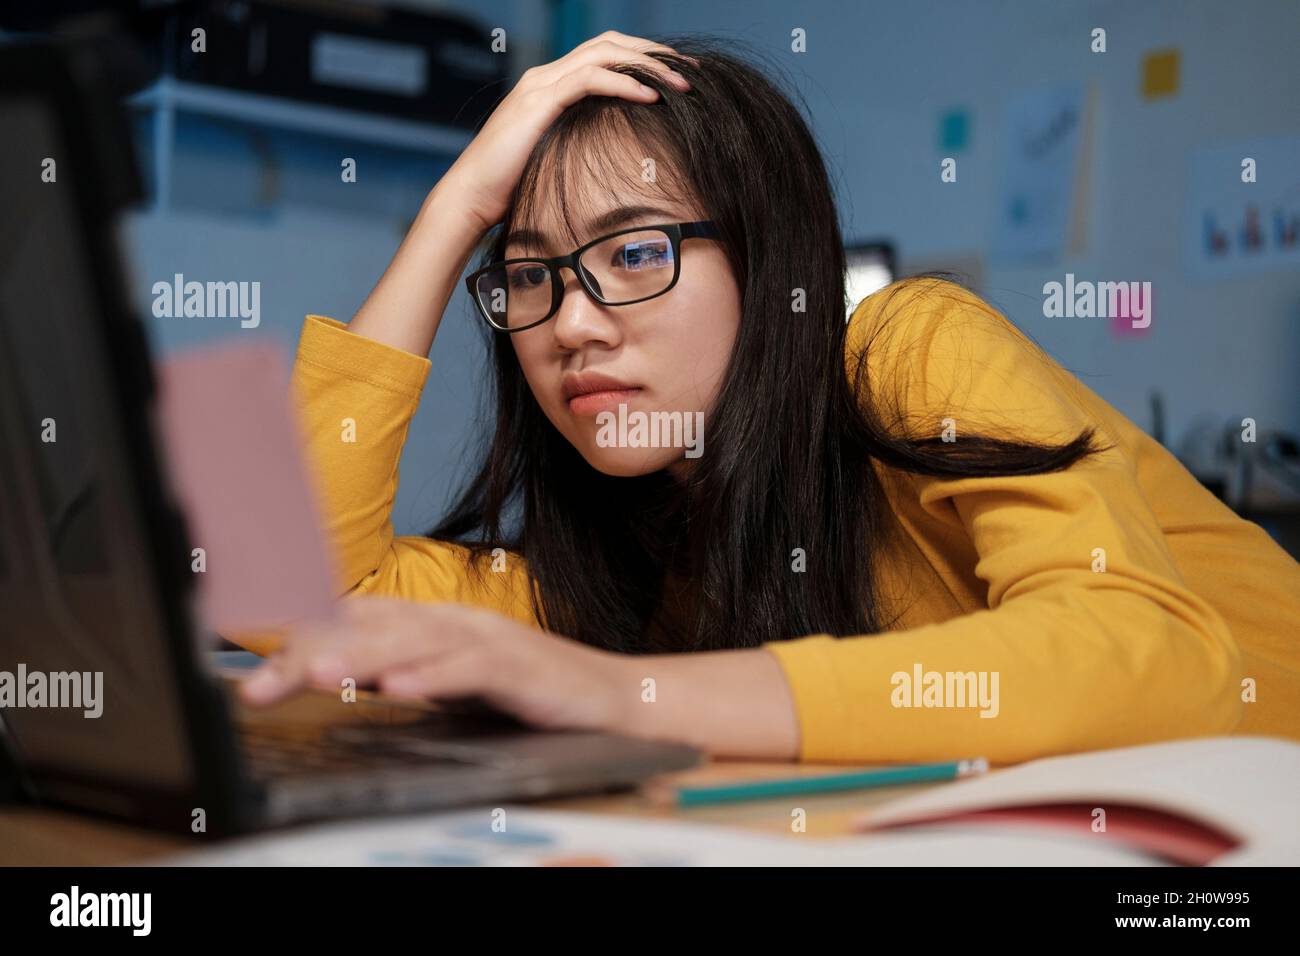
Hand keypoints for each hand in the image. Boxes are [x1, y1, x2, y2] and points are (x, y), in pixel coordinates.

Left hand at [239, 597, 637, 732]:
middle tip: (259, 684)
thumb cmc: (527, 691)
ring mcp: (487, 640)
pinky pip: (470, 670)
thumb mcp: (451, 682)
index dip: (299, 635)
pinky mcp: (519, 667)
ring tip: (312, 674)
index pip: (354, 622)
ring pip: (413, 642)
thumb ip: (400, 671)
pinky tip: (398, 687)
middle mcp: (452, 622)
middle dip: (311, 653)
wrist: (613, 697)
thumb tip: (333, 671)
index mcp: (431, 624)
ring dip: (359, 656)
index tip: (247, 659)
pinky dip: (433, 676)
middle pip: (371, 629)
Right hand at [438, 31, 696, 233]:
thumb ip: (578, 146)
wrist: (470, 198)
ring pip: (603, 54)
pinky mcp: (538, 102)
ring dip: (647, 65)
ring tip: (679, 83)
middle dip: (653, 53)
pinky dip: (623, 82)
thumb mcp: (554, 159)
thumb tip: (612, 159)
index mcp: (549, 87)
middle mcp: (545, 77)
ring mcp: (540, 85)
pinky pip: (589, 79)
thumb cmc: (510, 189)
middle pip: (610, 44)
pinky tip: (650, 95)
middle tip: (689, 72)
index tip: (676, 77)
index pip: (604, 55)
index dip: (643, 59)